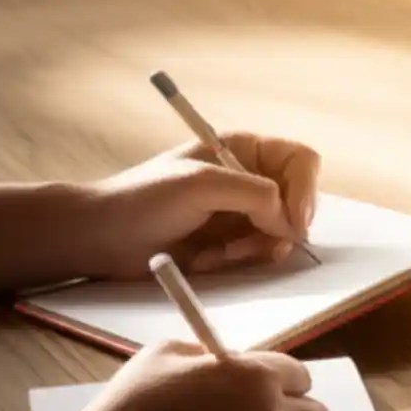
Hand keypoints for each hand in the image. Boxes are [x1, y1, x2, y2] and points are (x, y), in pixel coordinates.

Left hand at [83, 132, 319, 277]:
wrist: (104, 238)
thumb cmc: (143, 200)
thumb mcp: (200, 185)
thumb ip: (255, 194)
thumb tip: (291, 222)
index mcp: (244, 149)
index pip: (302, 161)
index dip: (306, 191)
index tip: (292, 221)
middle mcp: (250, 177)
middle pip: (299, 201)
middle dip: (279, 227)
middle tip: (252, 243)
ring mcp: (243, 211)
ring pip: (283, 233)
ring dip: (255, 248)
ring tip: (218, 252)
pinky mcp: (233, 241)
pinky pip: (262, 254)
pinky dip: (242, 261)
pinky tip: (210, 258)